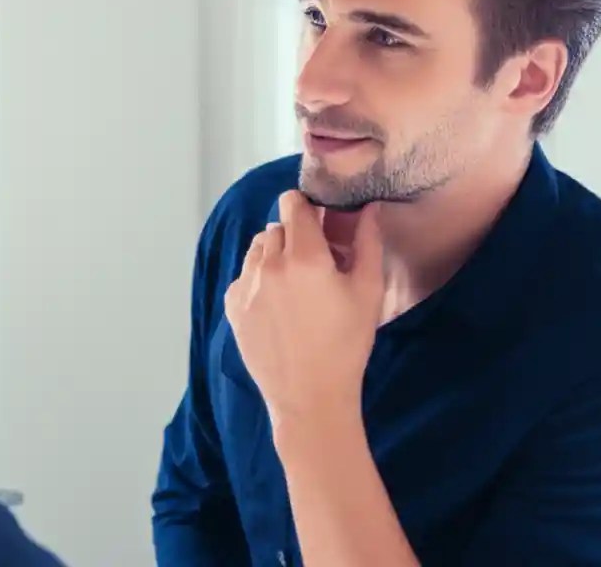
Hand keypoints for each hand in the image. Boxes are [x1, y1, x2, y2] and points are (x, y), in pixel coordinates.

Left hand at [225, 191, 383, 428]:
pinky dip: (259, 280)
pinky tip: (277, 305)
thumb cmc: (347, 344)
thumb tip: (368, 208)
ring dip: (274, 255)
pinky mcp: (232, 306)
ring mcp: (246, 286)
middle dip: (295, 236)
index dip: (306, 207)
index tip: (319, 222)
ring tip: (295, 285)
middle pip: (276, 227)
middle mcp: (269, 265)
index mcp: (305, 256)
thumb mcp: (368, 292)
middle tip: (315, 262)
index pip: (293, 204)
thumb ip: (367, 243)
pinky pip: (244, 276)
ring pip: (257, 250)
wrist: (310, 397)